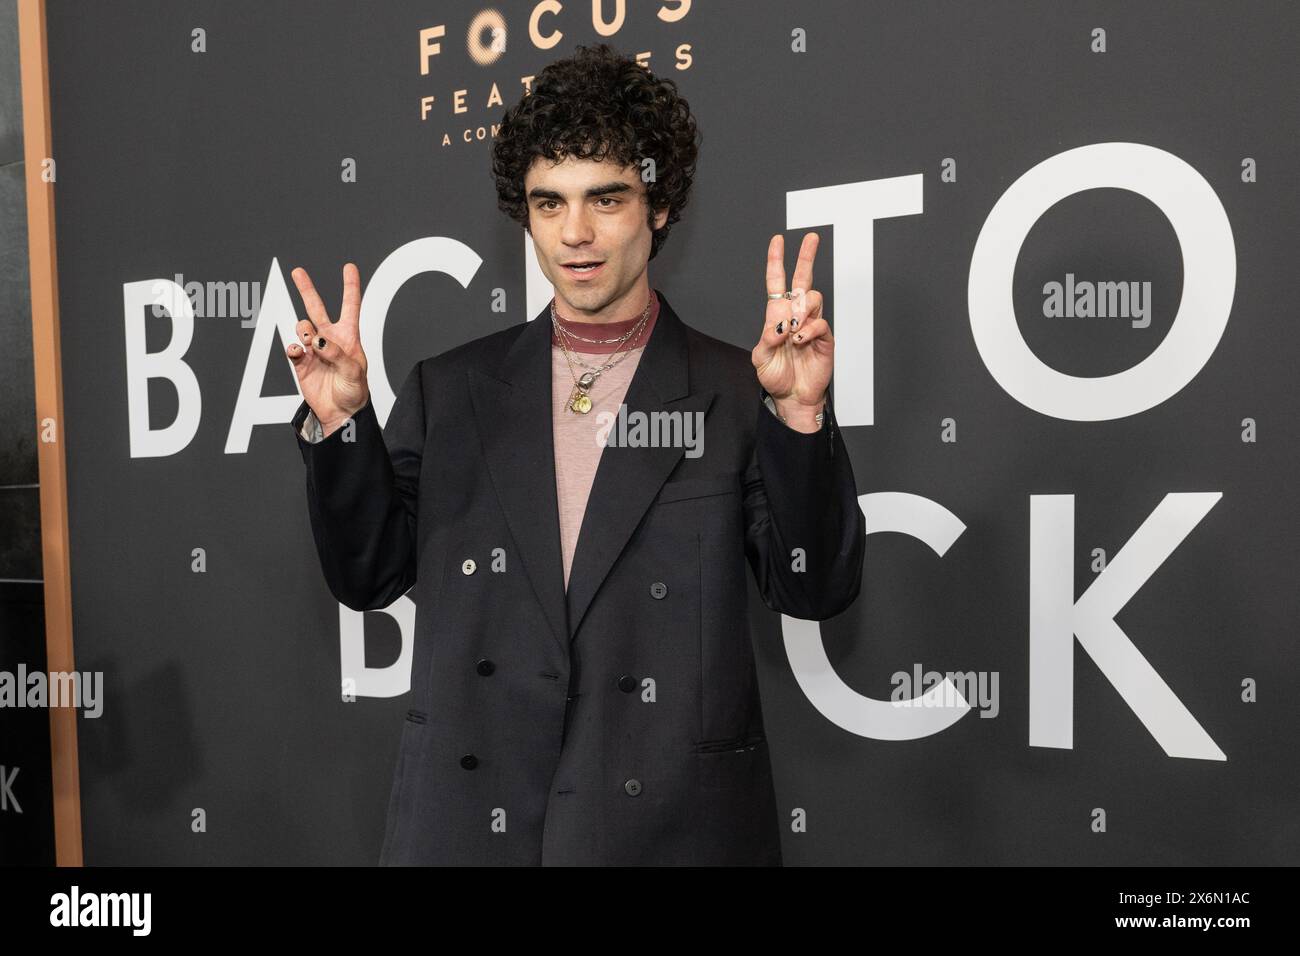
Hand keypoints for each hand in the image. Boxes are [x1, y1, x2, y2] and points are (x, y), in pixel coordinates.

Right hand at [286, 263, 369, 436]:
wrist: (340, 413)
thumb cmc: (354, 391)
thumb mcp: (354, 372)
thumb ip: (338, 354)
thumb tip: (318, 339)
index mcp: (348, 337)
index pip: (350, 306)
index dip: (350, 286)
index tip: (349, 267)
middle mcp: (329, 339)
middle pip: (316, 308)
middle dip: (306, 289)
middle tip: (297, 271)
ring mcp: (313, 349)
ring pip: (302, 327)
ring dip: (304, 329)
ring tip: (311, 342)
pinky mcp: (300, 362)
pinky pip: (292, 348)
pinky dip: (292, 347)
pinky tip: (298, 352)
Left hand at [751, 232, 832, 431]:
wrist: (792, 397)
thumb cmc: (775, 377)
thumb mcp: (760, 359)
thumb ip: (766, 340)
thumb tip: (780, 325)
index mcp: (776, 316)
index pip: (777, 283)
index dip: (776, 261)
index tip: (777, 241)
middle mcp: (795, 316)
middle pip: (803, 279)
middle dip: (807, 257)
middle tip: (811, 238)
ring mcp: (811, 325)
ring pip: (814, 298)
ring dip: (802, 310)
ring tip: (794, 331)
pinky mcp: (825, 338)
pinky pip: (821, 322)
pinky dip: (809, 329)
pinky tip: (801, 340)